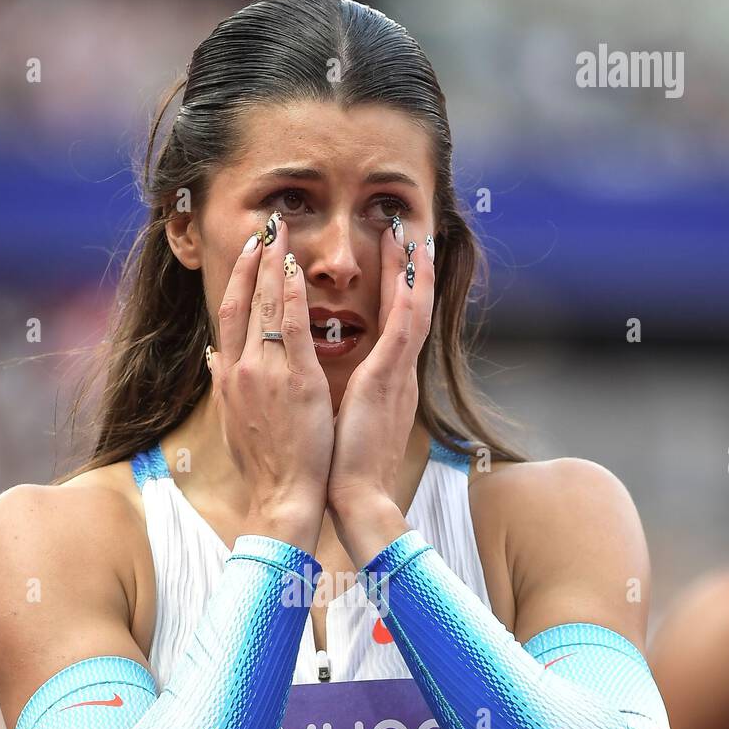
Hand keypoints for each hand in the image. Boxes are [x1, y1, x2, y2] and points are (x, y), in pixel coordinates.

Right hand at [207, 210, 333, 544]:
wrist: (282, 496)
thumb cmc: (267, 466)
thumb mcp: (233, 423)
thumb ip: (225, 386)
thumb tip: (215, 358)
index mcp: (229, 378)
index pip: (229, 315)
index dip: (239, 280)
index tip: (249, 253)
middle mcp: (241, 369)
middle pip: (243, 301)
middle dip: (254, 260)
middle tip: (266, 226)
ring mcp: (266, 373)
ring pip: (266, 306)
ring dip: (272, 264)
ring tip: (281, 231)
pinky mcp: (296, 381)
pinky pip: (290, 328)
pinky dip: (290, 296)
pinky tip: (294, 269)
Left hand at [326, 220, 434, 524]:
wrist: (357, 500)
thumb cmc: (342, 468)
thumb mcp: (341, 421)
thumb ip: (337, 394)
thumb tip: (315, 376)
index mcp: (385, 383)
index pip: (392, 323)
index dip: (394, 287)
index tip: (393, 255)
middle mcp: (397, 375)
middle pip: (408, 308)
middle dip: (408, 268)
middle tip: (409, 229)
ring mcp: (396, 376)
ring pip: (411, 309)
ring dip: (412, 269)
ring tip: (412, 233)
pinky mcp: (385, 382)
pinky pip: (398, 328)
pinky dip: (402, 294)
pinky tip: (404, 265)